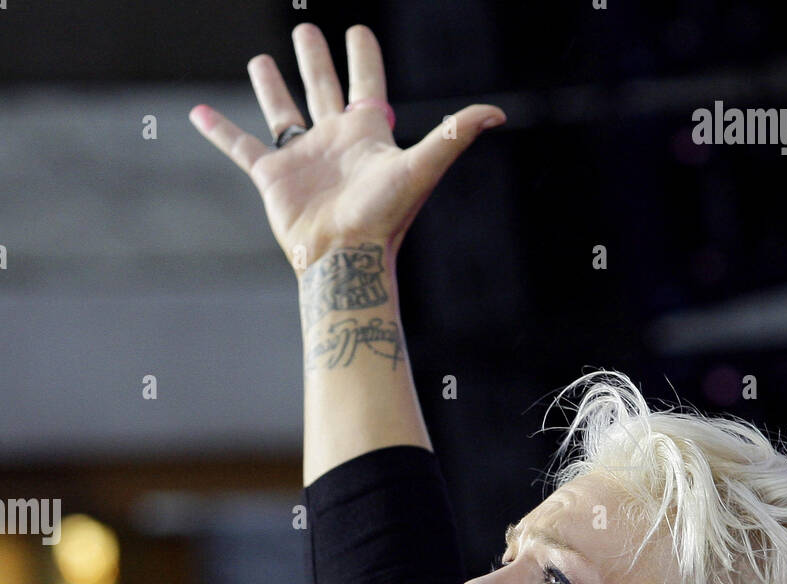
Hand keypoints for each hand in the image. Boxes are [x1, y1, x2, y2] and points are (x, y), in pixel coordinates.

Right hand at [188, 23, 505, 270]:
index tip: (358, 30)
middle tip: (307, 31)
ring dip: (273, 86)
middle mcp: (334, 141)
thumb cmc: (384, 218)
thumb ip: (455, 135)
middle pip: (324, 88)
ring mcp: (303, 158)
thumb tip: (497, 113)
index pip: (367, 82)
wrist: (346, 259)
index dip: (364, 55)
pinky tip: (198, 112)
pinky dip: (220, 130)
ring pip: (284, 112)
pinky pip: (241, 146)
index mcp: (367, 133)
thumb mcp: (422, 168)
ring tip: (261, 60)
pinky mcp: (272, 178)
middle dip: (316, 59)